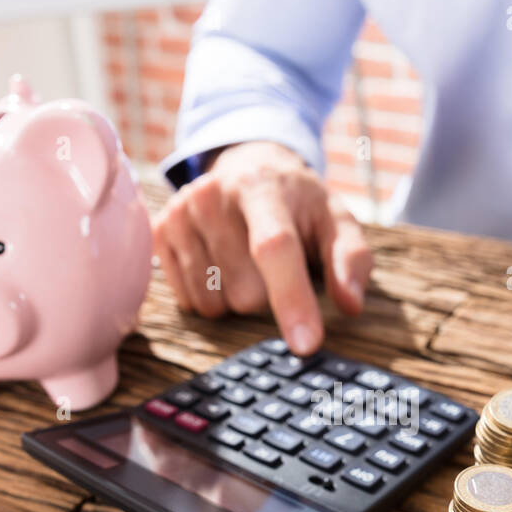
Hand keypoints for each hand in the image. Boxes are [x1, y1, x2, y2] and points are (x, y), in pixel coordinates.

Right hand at [151, 141, 371, 355]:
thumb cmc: (298, 204)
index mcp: (263, 188)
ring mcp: (180, 214)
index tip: (306, 344)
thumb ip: (350, 260)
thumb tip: (351, 305)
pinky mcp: (160, 233)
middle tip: (272, 263)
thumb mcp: (335, 221)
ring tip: (245, 260)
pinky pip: (190, 302)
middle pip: (246, 293)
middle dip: (267, 295)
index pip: (275, 249)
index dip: (291, 300)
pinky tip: (220, 264)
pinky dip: (212, 295)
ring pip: (215, 304)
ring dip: (237, 298)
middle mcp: (213, 196)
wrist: (248, 166)